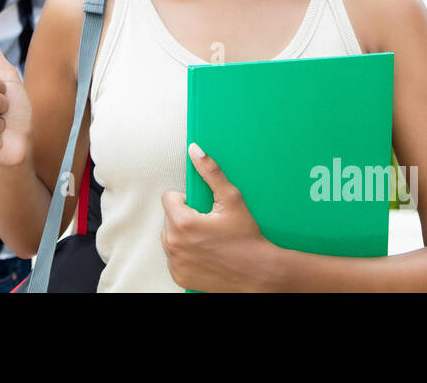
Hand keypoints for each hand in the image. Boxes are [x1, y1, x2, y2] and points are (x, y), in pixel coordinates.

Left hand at [161, 142, 272, 291]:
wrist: (257, 273)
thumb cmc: (246, 237)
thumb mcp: (231, 199)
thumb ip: (210, 172)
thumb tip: (194, 150)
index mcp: (182, 222)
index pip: (169, 198)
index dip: (187, 200)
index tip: (203, 208)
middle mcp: (173, 244)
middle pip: (169, 218)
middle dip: (185, 217)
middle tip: (208, 225)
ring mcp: (175, 262)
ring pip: (170, 237)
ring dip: (183, 235)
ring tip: (208, 240)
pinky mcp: (179, 275)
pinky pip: (175, 257)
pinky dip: (186, 254)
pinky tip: (205, 254)